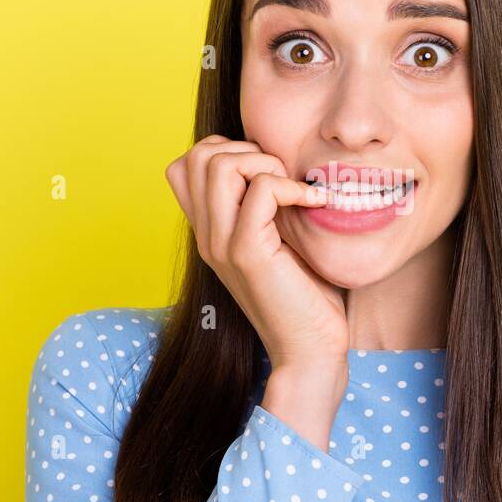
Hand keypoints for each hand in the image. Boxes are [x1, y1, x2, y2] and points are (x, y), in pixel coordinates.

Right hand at [165, 135, 348, 373]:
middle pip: (198, 155)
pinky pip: (262, 190)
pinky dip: (294, 187)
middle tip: (283, 179)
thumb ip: (268, 207)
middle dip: (247, 150)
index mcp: (210, 231)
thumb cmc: (306, 297)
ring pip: (220, 164)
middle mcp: (206, 235)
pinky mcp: (247, 253)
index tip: (267, 174)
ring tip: (294, 191)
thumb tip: (283, 160)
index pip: (185, 164)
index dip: (225, 151)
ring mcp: (221, 244)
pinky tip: (316, 205)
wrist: (308, 352)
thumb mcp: (280, 241)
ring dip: (266, 164)